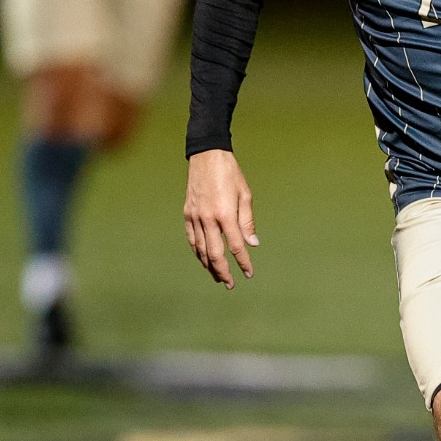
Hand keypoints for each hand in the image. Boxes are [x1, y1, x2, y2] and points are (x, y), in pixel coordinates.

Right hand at [184, 149, 258, 287]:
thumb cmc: (230, 174)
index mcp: (225, 214)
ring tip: (218, 277)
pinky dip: (198, 252)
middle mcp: (208, 218)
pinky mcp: (188, 214)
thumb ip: (247, 222)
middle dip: (223, 272)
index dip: (243, 262)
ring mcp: (195, 217)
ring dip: (210, 266)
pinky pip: (192, 239)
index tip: (249, 273)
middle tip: (230, 284)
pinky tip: (204, 260)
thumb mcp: (245, 195)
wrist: (206, 156)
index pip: (236, 246)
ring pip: (201, 249)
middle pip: (215, 254)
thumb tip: (252, 244)